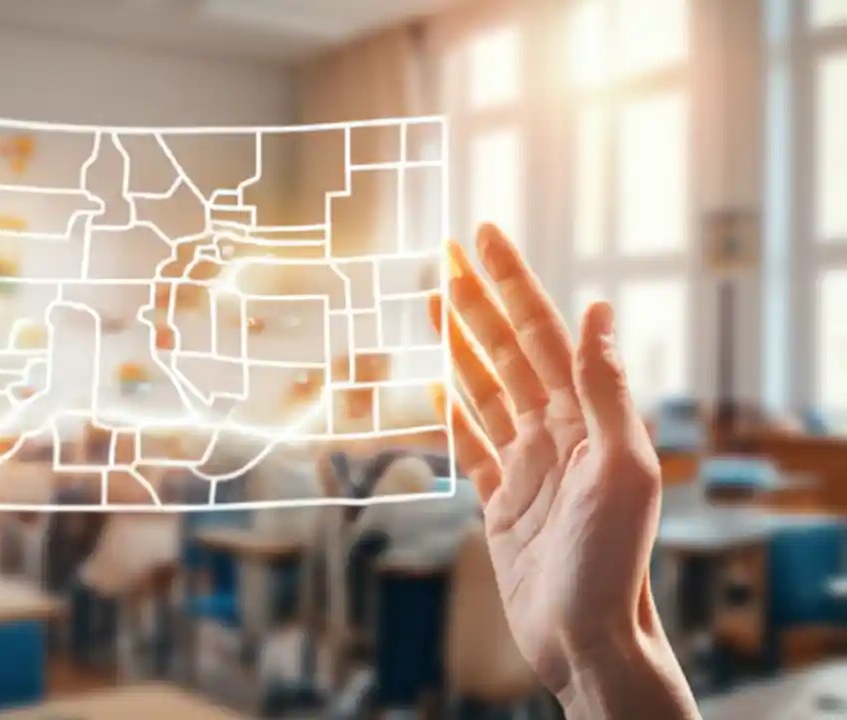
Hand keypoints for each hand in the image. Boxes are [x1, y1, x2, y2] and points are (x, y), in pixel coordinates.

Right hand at [429, 225, 696, 718]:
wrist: (585, 637)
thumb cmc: (612, 559)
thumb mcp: (620, 467)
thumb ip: (605, 390)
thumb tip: (601, 311)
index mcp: (584, 417)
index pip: (542, 333)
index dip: (510, 282)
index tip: (481, 237)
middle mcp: (554, 433)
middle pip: (506, 351)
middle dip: (477, 300)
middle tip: (444, 253)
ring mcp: (525, 466)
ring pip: (485, 389)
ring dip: (460, 343)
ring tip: (433, 301)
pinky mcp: (500, 502)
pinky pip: (471, 445)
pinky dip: (453, 411)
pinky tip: (438, 382)